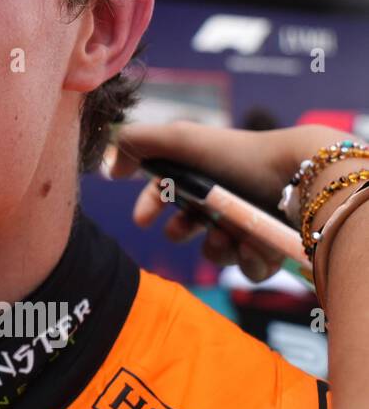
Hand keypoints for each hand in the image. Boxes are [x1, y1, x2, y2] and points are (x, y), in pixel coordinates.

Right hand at [104, 120, 356, 282]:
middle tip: (184, 232)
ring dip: (218, 249)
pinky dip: (251, 260)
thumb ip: (137, 143)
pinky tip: (257, 246)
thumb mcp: (181, 139)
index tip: (142, 221)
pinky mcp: (274, 249)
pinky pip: (251, 269)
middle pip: (191, 229)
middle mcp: (226, 199)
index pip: (166, 193)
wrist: (300, 175)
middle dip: (183, 233)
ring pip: (219, 254)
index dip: (149, 205)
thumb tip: (109, 166)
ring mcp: (249, 226)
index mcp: (205, 175)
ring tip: (231, 237)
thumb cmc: (240, 155)